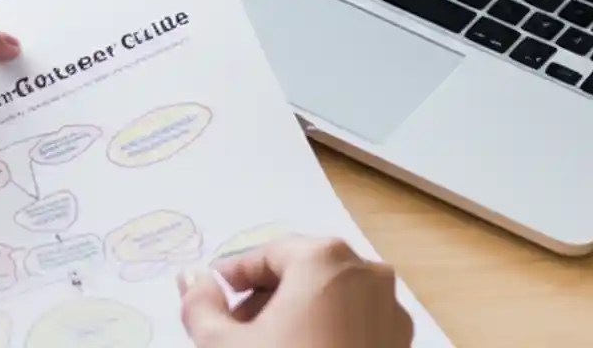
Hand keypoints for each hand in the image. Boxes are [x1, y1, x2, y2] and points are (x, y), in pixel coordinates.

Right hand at [178, 237, 412, 347]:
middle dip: (262, 299)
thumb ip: (199, 304)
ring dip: (292, 317)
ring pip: (328, 299)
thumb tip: (192, 280)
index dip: (233, 276)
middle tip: (232, 329)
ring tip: (263, 346)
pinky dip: (323, 332)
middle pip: (300, 274)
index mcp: (324, 259)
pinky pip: (353, 322)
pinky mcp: (400, 343)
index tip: (211, 294)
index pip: (267, 254)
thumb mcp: (223, 345)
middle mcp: (366, 273)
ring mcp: (391, 310)